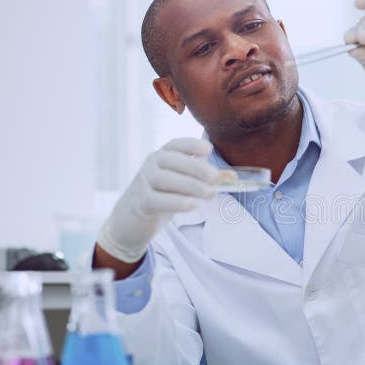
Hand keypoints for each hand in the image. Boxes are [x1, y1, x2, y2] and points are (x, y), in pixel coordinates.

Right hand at [96, 138, 219, 262]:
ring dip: (190, 185)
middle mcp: (151, 165)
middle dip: (196, 168)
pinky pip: (157, 200)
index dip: (191, 145)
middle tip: (216, 178)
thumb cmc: (163, 196)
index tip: (208, 149)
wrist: (131, 219)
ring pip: (165, 179)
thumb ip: (207, 179)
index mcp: (163, 156)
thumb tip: (233, 177)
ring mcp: (144, 183)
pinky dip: (175, 201)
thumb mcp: (184, 184)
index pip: (175, 144)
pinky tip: (192, 204)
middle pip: (173, 161)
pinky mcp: (141, 203)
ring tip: (210, 193)